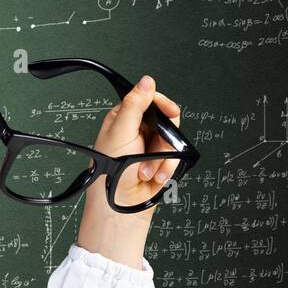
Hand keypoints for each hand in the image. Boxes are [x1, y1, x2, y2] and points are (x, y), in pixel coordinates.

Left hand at [94, 73, 181, 208]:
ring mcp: (150, 149)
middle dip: (162, 138)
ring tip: (144, 168)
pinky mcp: (161, 164)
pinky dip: (166, 168)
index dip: (161, 104)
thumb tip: (146, 81)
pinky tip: (152, 176)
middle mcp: (138, 132)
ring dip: (161, 157)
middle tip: (151, 147)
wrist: (119, 206)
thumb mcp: (121, 132)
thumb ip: (134, 105)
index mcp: (123, 119)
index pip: (148, 100)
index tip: (169, 111)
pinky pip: (177, 158)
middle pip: (166, 121)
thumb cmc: (110, 172)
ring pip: (173, 141)